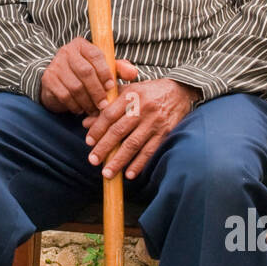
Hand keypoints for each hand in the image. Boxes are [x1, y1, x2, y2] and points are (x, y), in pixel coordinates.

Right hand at [39, 39, 138, 114]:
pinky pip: (64, 95)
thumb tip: (133, 73)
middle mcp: (67, 51)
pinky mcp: (47, 79)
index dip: (105, 72)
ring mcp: (55, 65)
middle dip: (98, 91)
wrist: (58, 81)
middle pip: (85, 72)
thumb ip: (119, 69)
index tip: (112, 86)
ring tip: (94, 110)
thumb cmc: (86, 75)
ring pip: (75, 86)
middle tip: (104, 105)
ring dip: (88, 101)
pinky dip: (75, 105)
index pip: (96, 55)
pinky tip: (81, 109)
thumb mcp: (103, 69)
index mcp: (82, 45)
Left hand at [81, 77, 198, 179]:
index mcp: (131, 95)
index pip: (109, 114)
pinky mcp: (165, 132)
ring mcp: (155, 122)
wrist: (180, 91)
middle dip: (104, 147)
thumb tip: (86, 122)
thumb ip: (107, 106)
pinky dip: (139, 164)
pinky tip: (129, 174)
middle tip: (93, 161)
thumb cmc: (148, 92)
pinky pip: (150, 151)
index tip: (89, 142)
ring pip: (133, 144)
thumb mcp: (128, 91)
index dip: (97, 129)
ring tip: (107, 173)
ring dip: (119, 160)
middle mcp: (142, 108)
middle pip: (119, 131)